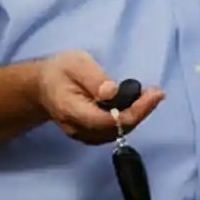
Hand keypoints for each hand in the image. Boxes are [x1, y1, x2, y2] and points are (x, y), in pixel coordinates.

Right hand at [35, 50, 164, 144]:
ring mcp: (84, 134)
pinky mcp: (90, 134)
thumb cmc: (59, 71)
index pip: (106, 120)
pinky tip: (139, 104)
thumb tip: (113, 92)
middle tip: (157, 93)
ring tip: (152, 96)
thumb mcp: (75, 64)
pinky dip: (129, 118)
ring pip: (116, 133)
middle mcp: (78, 129)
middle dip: (140, 112)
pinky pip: (113, 131)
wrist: (42, 86)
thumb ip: (93, 79)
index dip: (133, 111)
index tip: (153, 94)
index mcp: (71, 111)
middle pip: (115, 130)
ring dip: (137, 116)